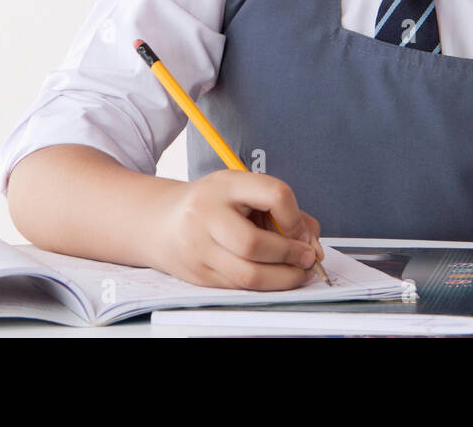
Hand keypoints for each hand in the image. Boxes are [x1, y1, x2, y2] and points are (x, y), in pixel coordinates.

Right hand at [151, 170, 324, 289]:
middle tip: (306, 258)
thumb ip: (282, 210)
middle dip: (290, 255)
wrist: (160, 222)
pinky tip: (273, 276)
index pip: (273, 194)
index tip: (301, 230)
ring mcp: (198, 248)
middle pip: (255, 244)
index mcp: (225, 185)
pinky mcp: (199, 275)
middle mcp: (206, 215)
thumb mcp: (243, 191)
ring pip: (248, 275)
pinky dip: (265, 285)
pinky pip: (240, 287)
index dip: (295, 217)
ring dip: (283, 278)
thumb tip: (313, 241)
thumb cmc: (212, 204)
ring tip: (296, 272)